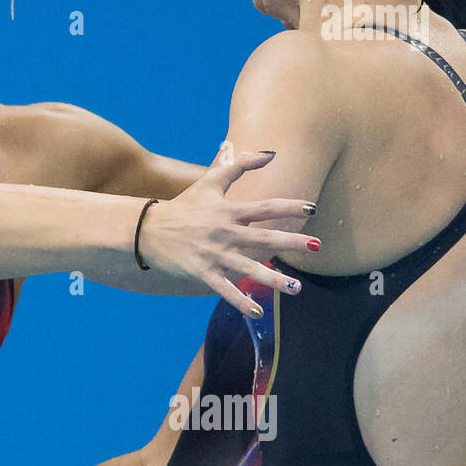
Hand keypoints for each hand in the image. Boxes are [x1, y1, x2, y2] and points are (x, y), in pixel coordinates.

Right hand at [135, 149, 318, 316]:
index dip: (288, 207)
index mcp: (228, 211)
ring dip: (273, 280)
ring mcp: (214, 254)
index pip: (264, 207)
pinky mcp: (202, 272)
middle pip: (263, 238)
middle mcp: (225, 233)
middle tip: (317, 246)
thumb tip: (270, 154)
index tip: (312, 209)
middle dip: (291, 243)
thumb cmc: (183, 206)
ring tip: (296, 289)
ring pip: (248, 269)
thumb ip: (238, 165)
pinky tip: (258, 312)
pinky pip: (224, 289)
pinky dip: (240, 301)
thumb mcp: (209, 182)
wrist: (148, 230)